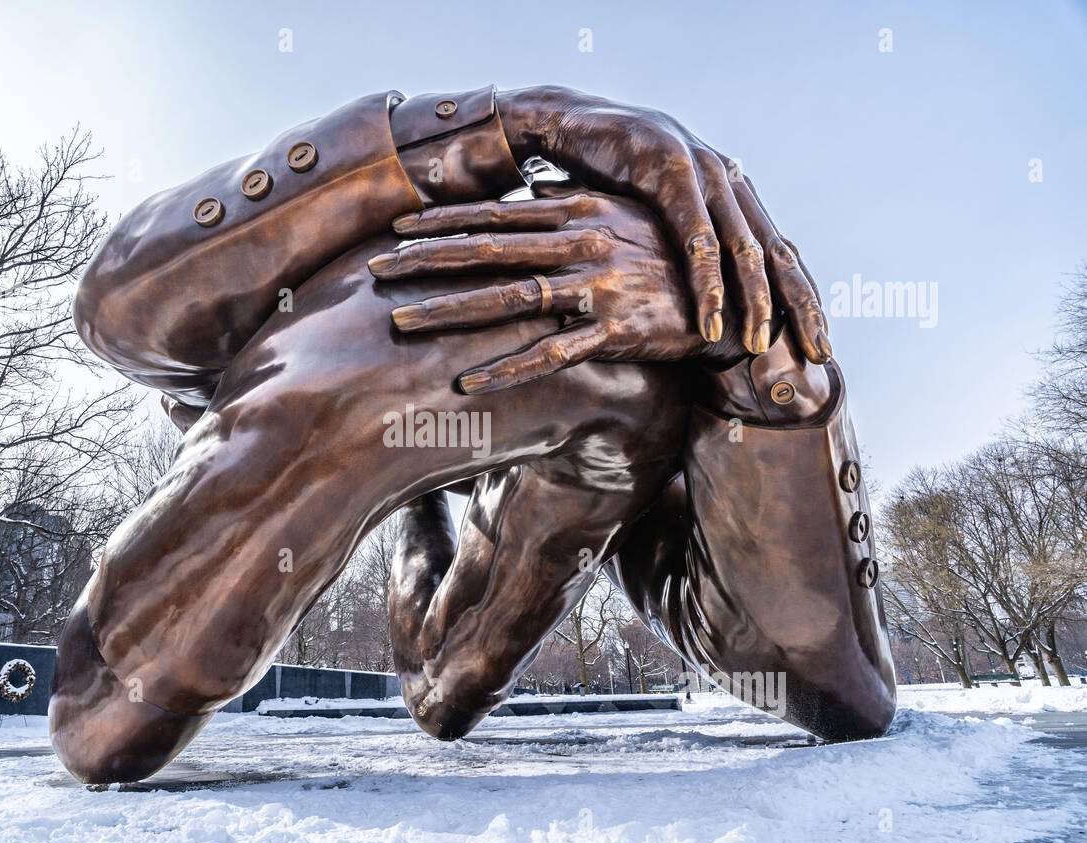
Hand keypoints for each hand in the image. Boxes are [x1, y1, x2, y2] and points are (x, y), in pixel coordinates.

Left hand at [367, 192, 748, 393]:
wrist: (732, 298)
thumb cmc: (670, 256)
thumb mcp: (623, 217)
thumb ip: (572, 207)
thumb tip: (527, 199)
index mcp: (580, 212)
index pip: (495, 214)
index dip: (441, 223)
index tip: (395, 230)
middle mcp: (582, 243)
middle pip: (487, 251)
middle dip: (424, 261)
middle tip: (373, 270)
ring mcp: (597, 288)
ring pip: (508, 299)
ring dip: (450, 310)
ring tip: (401, 322)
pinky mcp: (614, 332)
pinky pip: (550, 353)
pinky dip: (507, 368)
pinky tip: (468, 380)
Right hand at [495, 86, 829, 365]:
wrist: (567, 124)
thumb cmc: (607, 177)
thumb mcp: (655, 214)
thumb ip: (686, 242)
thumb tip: (706, 294)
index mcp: (732, 193)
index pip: (780, 253)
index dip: (802, 299)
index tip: (819, 344)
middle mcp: (729, 181)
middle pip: (779, 254)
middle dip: (800, 307)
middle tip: (819, 354)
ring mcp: (704, 174)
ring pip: (744, 250)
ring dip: (755, 302)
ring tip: (759, 347)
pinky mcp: (672, 174)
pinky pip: (697, 240)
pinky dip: (706, 283)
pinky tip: (711, 320)